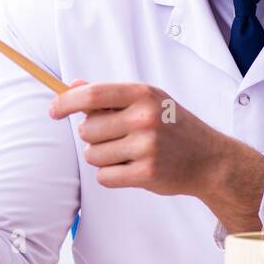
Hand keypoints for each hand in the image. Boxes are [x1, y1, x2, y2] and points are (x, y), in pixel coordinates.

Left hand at [48, 80, 263, 230]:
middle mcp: (144, 117)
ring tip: (127, 153)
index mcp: (143, 94)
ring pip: (93, 155)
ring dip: (102, 157)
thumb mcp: (148, 101)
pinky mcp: (147, 174)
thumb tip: (72, 86)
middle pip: (87, 130)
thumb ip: (109, 96)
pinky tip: (131, 169)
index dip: (66, 102)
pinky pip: (104, 177)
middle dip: (93, 137)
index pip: (92, 95)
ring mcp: (147, 147)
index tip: (53, 111)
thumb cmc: (173, 126)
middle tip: (116, 138)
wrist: (210, 159)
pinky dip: (111, 175)